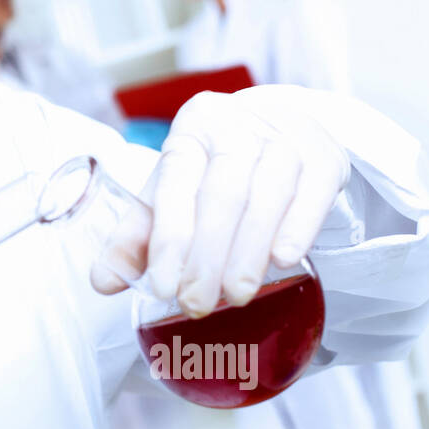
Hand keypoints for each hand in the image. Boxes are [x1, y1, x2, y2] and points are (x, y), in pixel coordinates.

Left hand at [90, 89, 350, 315]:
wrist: (279, 127)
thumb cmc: (216, 168)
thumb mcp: (174, 191)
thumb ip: (139, 236)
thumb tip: (103, 282)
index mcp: (191, 128)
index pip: (175, 182)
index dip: (168, 237)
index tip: (162, 286)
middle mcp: (237, 124)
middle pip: (222, 192)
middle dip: (207, 255)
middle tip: (196, 304)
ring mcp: (286, 135)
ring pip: (267, 193)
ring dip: (248, 251)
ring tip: (234, 296)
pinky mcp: (325, 154)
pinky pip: (313, 192)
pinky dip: (298, 228)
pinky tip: (283, 261)